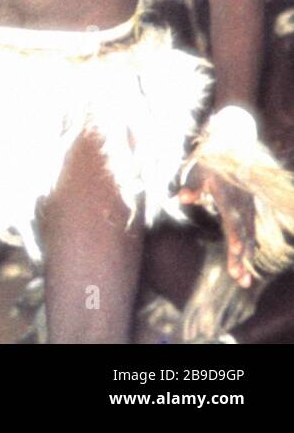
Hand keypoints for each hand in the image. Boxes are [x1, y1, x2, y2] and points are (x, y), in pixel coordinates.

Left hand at [179, 165, 257, 286]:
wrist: (232, 151)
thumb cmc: (210, 163)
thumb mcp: (198, 171)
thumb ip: (192, 186)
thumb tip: (182, 198)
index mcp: (228, 196)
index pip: (232, 219)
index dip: (235, 234)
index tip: (235, 250)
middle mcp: (241, 206)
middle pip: (243, 234)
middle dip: (241, 256)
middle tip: (238, 277)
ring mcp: (248, 210)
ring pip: (249, 238)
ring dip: (246, 259)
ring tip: (243, 281)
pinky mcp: (248, 212)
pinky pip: (251, 234)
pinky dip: (250, 251)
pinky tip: (248, 267)